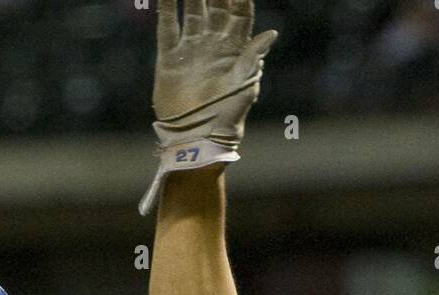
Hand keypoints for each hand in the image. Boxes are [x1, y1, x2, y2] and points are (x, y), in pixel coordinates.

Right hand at [140, 0, 278, 214]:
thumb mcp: (244, 87)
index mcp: (235, 52)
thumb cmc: (226, 118)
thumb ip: (253, 58)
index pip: (239, 15)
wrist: (196, 139)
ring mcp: (191, 50)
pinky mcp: (169, 59)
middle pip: (216, 7)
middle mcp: (213, 47)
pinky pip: (167, 26)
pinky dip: (166, 7)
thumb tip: (272, 33)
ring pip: (192, 11)